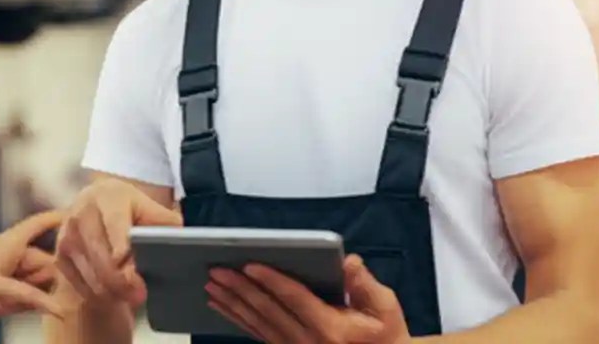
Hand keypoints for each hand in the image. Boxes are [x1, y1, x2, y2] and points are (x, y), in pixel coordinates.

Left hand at [0, 210, 66, 334]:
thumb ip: (30, 297)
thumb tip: (60, 308)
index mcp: (8, 244)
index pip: (38, 224)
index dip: (58, 218)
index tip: (82, 213)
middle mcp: (14, 257)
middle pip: (47, 259)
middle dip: (53, 274)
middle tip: (55, 286)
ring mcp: (15, 276)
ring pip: (45, 280)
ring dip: (47, 291)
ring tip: (35, 301)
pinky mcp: (14, 295)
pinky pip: (38, 296)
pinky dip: (42, 303)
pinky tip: (47, 310)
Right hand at [54, 177, 182, 306]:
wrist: (94, 201)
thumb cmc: (126, 207)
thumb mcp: (147, 206)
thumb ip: (164, 223)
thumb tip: (180, 243)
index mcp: (107, 197)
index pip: (115, 226)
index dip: (123, 248)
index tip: (133, 269)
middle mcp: (81, 214)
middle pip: (102, 258)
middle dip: (123, 282)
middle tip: (141, 294)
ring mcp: (67, 236)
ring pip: (92, 277)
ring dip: (113, 292)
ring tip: (131, 294)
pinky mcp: (59, 256)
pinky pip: (80, 286)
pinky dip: (99, 295)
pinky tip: (113, 291)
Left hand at [206, 254, 412, 342]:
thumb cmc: (386, 335)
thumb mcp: (385, 308)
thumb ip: (365, 285)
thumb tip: (348, 262)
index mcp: (330, 329)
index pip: (294, 299)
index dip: (271, 279)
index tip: (249, 264)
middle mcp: (308, 342)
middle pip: (268, 311)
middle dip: (240, 289)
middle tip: (216, 269)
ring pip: (257, 324)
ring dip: (232, 304)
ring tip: (211, 285)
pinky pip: (258, 335)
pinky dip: (238, 319)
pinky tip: (223, 306)